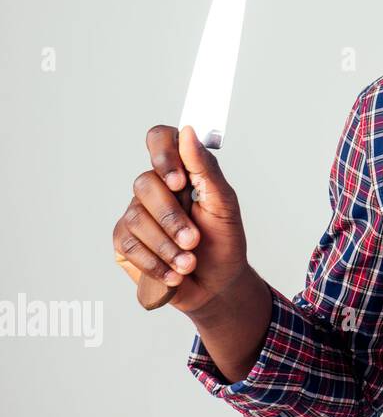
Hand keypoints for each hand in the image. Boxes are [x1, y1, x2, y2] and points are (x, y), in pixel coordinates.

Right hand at [111, 125, 248, 313]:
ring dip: (167, 245)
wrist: (218, 285)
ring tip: (189, 262)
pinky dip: (154, 262)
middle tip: (194, 240)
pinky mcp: (124, 243)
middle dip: (172, 217)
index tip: (179, 181)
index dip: (163, 154)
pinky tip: (173, 272)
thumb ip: (205, 168)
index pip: (159, 140)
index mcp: (180, 172)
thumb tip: (188, 132)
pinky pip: (129, 244)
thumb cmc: (224, 241)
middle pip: (145, 184)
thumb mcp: (224, 204)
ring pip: (136, 217)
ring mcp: (136, 215)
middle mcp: (154, 189)